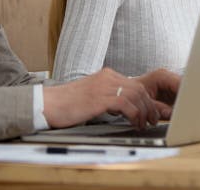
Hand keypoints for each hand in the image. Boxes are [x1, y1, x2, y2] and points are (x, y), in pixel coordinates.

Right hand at [43, 68, 179, 129]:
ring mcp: (104, 86)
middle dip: (149, 106)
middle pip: (139, 89)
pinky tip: (134, 123)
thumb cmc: (67, 104)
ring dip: (144, 112)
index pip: (135, 84)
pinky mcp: (100, 98)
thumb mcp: (93, 96)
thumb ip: (108, 97)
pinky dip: (134, 115)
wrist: (47, 104)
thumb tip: (124, 108)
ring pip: (136, 95)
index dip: (146, 99)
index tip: (150, 112)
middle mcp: (108, 77)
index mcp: (107, 75)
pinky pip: (126, 104)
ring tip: (144, 124)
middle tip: (152, 120)